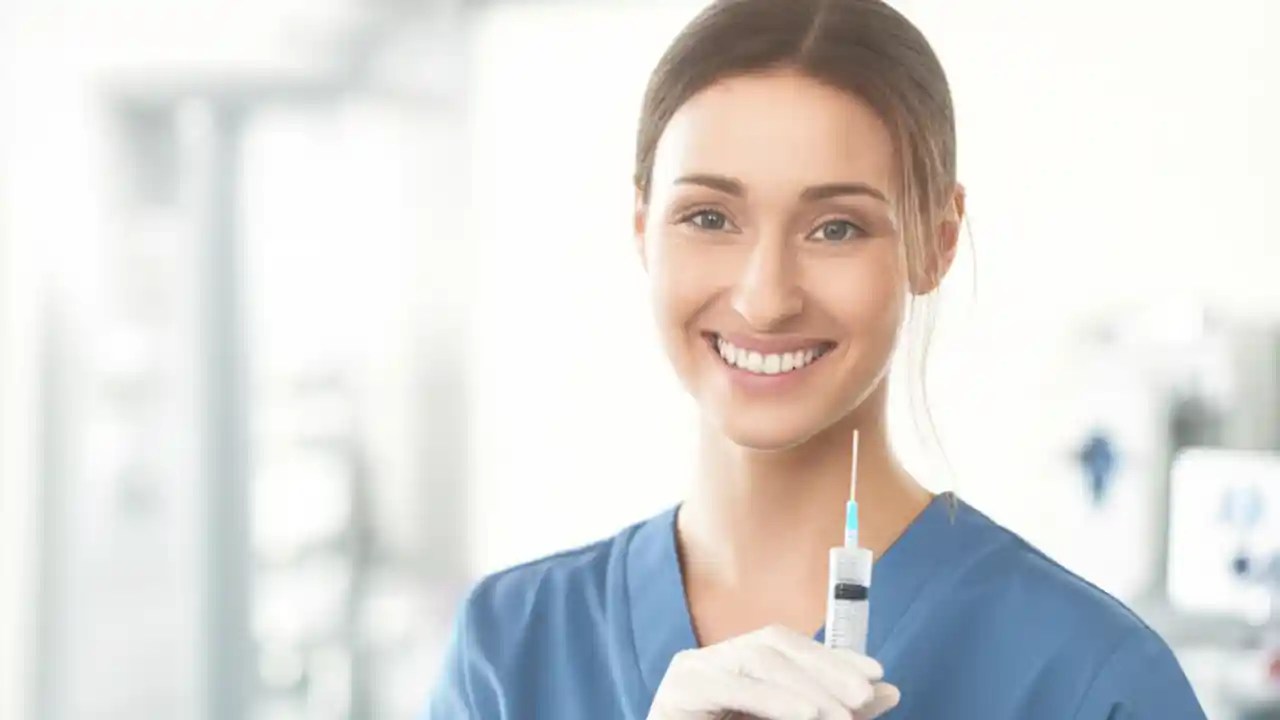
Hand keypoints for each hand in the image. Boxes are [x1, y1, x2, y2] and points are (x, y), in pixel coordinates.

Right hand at [646, 624, 900, 719]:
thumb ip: (834, 713)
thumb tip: (889, 692)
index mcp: (736, 665)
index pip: (788, 646)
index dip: (834, 656)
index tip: (877, 674)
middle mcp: (712, 659)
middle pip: (773, 644)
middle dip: (824, 667)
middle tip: (864, 696)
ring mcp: (692, 671)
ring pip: (756, 660)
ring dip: (805, 686)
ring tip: (840, 715)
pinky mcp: (678, 691)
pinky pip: (730, 686)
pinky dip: (773, 700)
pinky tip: (807, 714)